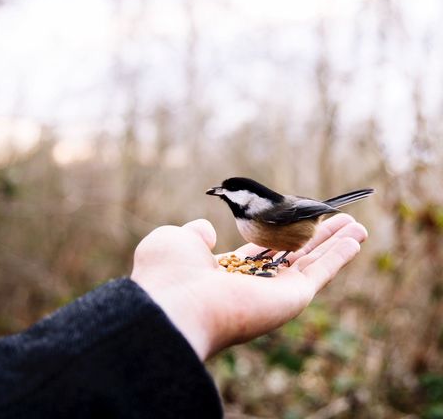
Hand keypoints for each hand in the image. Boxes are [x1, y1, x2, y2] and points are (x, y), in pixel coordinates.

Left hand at [131, 214, 367, 360]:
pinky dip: (339, 255)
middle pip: (294, 255)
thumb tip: (207, 232)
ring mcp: (274, 292)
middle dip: (316, 238)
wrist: (174, 304)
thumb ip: (195, 233)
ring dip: (335, 243)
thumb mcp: (177, 240)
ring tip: (357, 226)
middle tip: (337, 221)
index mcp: (227, 272)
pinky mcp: (291, 298)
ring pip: (312, 263)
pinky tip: (355, 239)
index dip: (279, 235)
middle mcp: (254, 284)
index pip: (261, 250)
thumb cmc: (168, 272)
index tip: (293, 221)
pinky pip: (321, 272)